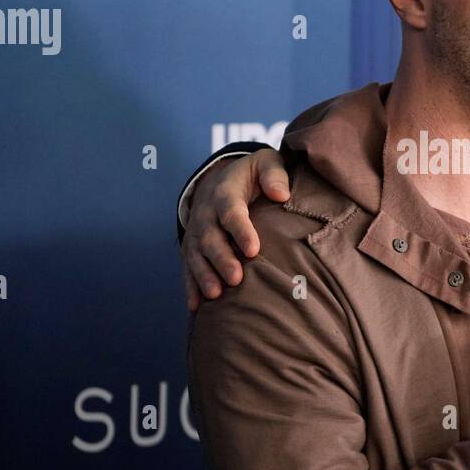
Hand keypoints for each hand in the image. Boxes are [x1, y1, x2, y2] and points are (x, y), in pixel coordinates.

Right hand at [182, 148, 290, 310]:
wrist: (219, 180)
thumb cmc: (252, 175)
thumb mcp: (266, 163)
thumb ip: (275, 174)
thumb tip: (282, 194)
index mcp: (225, 193)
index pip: (232, 212)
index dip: (241, 230)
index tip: (253, 249)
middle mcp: (206, 214)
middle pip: (210, 238)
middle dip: (221, 259)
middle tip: (236, 279)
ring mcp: (196, 232)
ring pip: (196, 256)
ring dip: (204, 276)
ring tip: (216, 295)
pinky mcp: (192, 248)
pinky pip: (188, 268)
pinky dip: (191, 287)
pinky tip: (196, 307)